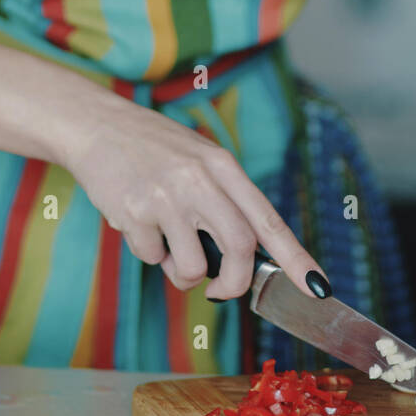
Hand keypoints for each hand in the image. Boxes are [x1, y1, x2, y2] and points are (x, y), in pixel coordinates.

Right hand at [67, 89, 327, 301]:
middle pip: (240, 248)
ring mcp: (167, 197)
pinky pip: (152, 258)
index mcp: (222, 166)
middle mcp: (200, 180)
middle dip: (234, 283)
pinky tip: (138, 221)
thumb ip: (223, 201)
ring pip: (193, 266)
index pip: (267, 219)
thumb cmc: (153, 149)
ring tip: (165, 243)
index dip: (296, 258)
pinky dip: (148, 252)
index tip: (317, 287)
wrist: (99, 126)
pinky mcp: (135, 212)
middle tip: (220, 290)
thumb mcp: (198, 160)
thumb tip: (245, 257)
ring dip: (182, 272)